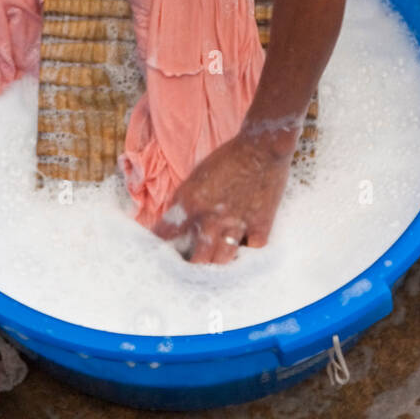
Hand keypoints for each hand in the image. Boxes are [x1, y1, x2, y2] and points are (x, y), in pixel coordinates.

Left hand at [155, 127, 295, 263]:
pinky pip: (251, 251)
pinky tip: (242, 255)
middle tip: (189, 271)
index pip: (166, 233)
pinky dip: (246, 253)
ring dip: (216, 265)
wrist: (262, 146)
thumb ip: (185, 198)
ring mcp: (237, 224)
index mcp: (191, 201)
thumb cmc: (227, 156)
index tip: (158, 254)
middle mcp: (211, 218)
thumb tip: (176, 218)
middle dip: (191, 267)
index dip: (160, 245)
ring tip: (212, 271)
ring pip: (222, 260)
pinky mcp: (260, 225)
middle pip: (196, 258)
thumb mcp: (197, 174)